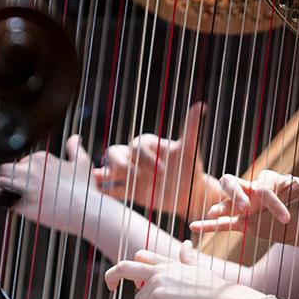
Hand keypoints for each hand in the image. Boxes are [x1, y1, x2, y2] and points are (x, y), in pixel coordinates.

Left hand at [0, 135, 123, 242]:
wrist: (87, 211)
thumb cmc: (86, 189)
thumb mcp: (82, 163)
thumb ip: (75, 148)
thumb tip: (75, 137)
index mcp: (40, 158)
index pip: (19, 161)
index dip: (17, 169)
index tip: (17, 176)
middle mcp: (30, 170)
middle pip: (4, 169)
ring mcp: (25, 187)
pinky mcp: (23, 205)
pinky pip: (3, 200)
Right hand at [92, 102, 224, 216]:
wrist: (189, 194)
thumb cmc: (189, 168)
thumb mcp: (189, 149)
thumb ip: (191, 127)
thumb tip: (201, 104)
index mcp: (147, 144)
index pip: (138, 146)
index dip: (146, 157)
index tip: (162, 171)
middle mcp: (135, 157)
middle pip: (116, 154)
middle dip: (122, 165)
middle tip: (136, 178)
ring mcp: (130, 173)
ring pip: (109, 169)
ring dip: (104, 173)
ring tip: (97, 178)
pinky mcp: (129, 191)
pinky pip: (112, 189)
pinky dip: (104, 190)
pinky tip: (97, 193)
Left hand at [104, 247, 230, 298]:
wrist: (224, 298)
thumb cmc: (214, 286)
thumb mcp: (199, 267)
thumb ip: (189, 257)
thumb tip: (187, 243)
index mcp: (168, 262)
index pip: (140, 256)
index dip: (130, 265)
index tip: (122, 277)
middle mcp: (159, 268)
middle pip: (124, 266)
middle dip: (112, 275)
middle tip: (110, 286)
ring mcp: (158, 280)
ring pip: (139, 298)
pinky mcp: (159, 295)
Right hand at [191, 145, 298, 254]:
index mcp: (269, 181)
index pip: (263, 187)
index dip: (271, 200)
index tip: (286, 217)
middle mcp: (254, 192)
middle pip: (234, 185)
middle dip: (235, 195)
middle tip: (244, 209)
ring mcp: (247, 208)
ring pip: (225, 202)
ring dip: (219, 206)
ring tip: (213, 211)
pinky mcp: (244, 224)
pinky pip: (223, 224)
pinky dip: (209, 225)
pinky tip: (193, 227)